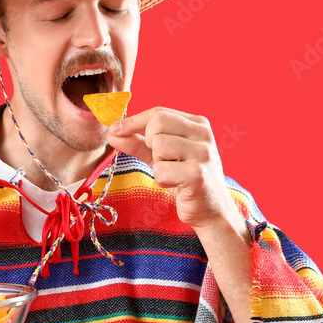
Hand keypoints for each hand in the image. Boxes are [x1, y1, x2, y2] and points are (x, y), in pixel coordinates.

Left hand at [105, 107, 243, 232]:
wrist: (211, 210)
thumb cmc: (184, 180)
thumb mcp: (160, 157)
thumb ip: (138, 143)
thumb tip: (112, 132)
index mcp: (197, 124)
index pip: (158, 112)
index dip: (133, 121)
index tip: (114, 130)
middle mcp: (204, 134)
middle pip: (156, 123)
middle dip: (149, 143)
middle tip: (162, 160)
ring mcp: (203, 153)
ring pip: (158, 146)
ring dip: (157, 164)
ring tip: (173, 174)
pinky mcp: (198, 174)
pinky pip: (161, 170)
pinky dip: (162, 181)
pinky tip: (177, 186)